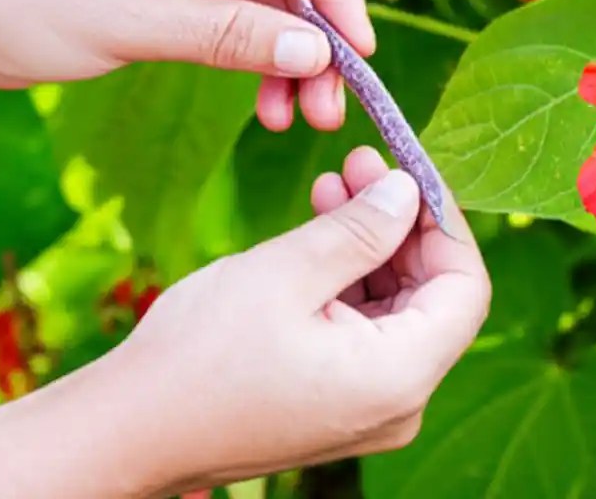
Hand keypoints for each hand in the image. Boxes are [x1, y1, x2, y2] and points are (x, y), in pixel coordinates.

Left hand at [0, 0, 372, 131]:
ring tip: (288, 117)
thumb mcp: (129, 23)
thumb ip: (227, 35)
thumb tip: (315, 52)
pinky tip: (256, 97)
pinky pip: (221, 12)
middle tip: (321, 109)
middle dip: (308, 36)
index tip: (354, 57)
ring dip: (278, 53)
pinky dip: (242, 53)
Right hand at [102, 146, 490, 495]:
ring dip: (369, 248)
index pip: (465, 287)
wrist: (130, 431)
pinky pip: (361, 336)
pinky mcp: (334, 406)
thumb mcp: (284, 273)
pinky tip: (315, 236)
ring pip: (395, 312)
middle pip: (432, 298)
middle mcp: (396, 404)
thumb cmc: (199, 355)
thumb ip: (359, 229)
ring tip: (331, 186)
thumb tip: (408, 190)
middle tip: (360, 163)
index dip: (443, 220)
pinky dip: (346, 284)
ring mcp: (365, 410)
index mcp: (398, 377)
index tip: (407, 167)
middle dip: (400, 226)